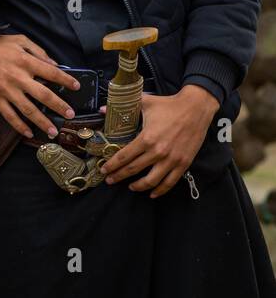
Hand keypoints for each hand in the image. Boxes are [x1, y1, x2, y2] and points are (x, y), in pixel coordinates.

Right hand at [0, 33, 79, 137]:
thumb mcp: (19, 39)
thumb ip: (38, 51)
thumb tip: (54, 64)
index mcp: (25, 61)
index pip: (52, 73)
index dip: (66, 80)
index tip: (76, 86)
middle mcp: (18, 77)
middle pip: (44, 95)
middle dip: (59, 106)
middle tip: (69, 115)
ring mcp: (6, 90)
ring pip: (28, 110)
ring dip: (42, 122)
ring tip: (53, 131)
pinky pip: (9, 116)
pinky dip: (19, 126)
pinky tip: (28, 133)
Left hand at [101, 85, 218, 196]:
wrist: (196, 108)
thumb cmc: (168, 105)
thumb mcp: (144, 103)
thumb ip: (124, 108)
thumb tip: (102, 109)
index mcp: (146, 138)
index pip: (124, 157)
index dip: (112, 165)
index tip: (104, 170)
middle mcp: (158, 152)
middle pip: (134, 170)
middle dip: (119, 176)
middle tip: (110, 180)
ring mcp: (172, 160)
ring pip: (152, 180)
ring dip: (139, 186)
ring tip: (130, 187)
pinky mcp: (184, 163)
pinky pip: (170, 182)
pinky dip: (160, 190)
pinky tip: (152, 194)